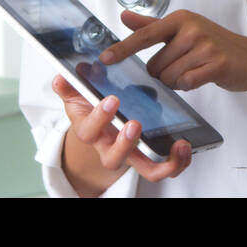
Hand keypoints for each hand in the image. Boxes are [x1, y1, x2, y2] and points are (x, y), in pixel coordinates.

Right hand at [51, 75, 192, 184]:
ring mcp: (130, 156)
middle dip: (125, 143)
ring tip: (180, 144)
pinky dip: (178, 162)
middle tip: (136, 124)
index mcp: (91, 131)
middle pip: (114, 158)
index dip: (100, 117)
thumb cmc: (91, 109)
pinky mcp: (148, 159)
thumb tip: (60, 77)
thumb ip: (71, 86)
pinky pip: (163, 167)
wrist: (98, 129)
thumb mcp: (78, 96)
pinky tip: (186, 146)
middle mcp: (109, 148)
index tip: (112, 100)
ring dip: (164, 161)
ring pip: (145, 169)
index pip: (90, 130)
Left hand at [99, 10, 246, 92]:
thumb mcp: (183, 29)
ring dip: (176, 81)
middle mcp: (192, 29)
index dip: (123, 48)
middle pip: (156, 65)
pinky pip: (187, 83)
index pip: (145, 35)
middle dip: (163, 73)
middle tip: (183, 65)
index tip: (105, 58)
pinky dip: (189, 85)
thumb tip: (123, 15)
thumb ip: (151, 25)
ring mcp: (206, 46)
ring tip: (194, 70)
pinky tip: (200, 77)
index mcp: (180, 19)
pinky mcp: (217, 64)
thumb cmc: (213, 43)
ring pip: (170, 77)